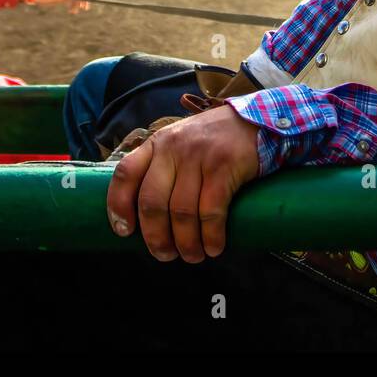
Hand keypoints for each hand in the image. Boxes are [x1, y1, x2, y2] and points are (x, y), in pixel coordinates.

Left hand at [106, 104, 259, 262]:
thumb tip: (147, 214)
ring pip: (181, 212)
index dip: (118, 206)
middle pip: (152, 202)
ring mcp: (199, 157)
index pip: (125, 174)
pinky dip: (211, 236)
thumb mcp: (181, 142)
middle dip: (155, 237)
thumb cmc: (215, 139)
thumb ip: (163, 166)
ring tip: (192, 256)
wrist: (258, 119)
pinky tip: (214, 247)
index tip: (124, 232)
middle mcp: (173, 148)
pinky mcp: (224, 167)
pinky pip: (211, 211)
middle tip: (164, 255)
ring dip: (186, 243)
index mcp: (157, 144)